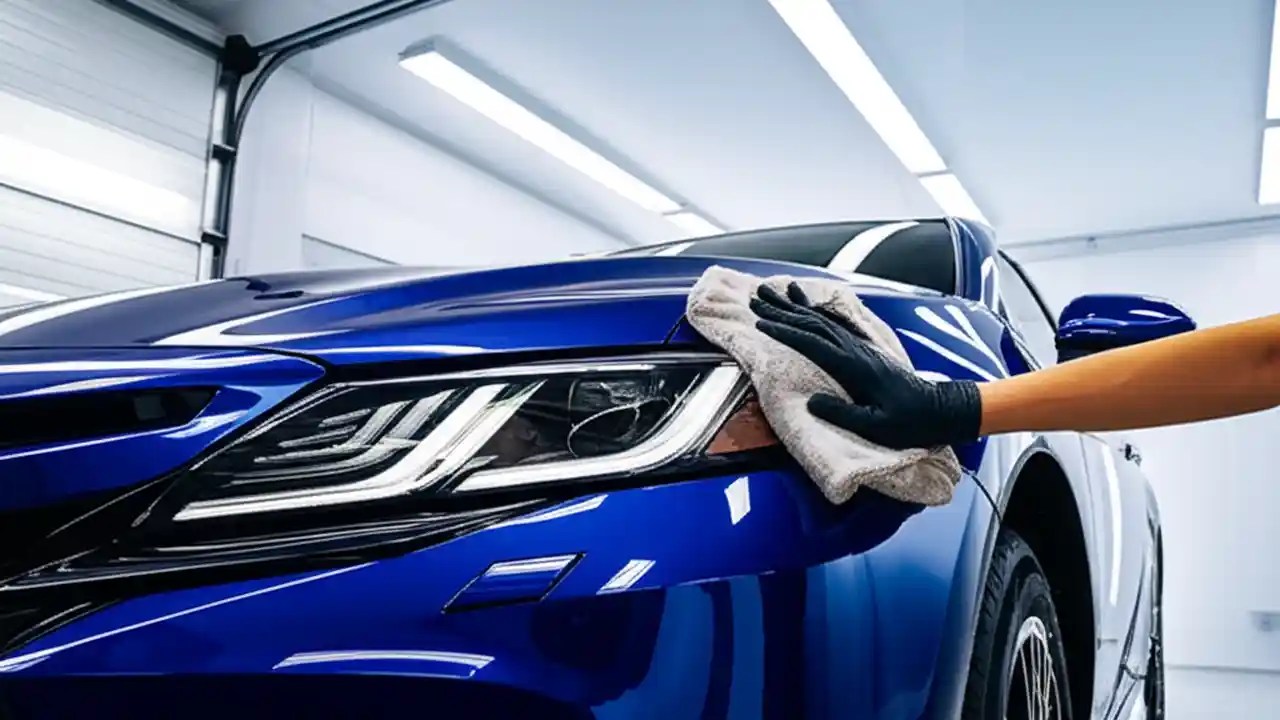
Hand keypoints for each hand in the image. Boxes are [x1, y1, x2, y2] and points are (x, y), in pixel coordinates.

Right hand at [751, 282, 981, 449]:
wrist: (940, 410)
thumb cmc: (909, 423)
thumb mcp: (876, 427)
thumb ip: (843, 414)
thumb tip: (811, 402)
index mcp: (855, 367)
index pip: (813, 344)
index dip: (786, 332)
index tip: (762, 323)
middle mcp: (856, 351)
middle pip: (813, 324)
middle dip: (783, 311)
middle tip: (757, 298)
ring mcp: (862, 348)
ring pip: (823, 321)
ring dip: (797, 306)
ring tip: (777, 291)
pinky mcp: (866, 351)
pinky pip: (836, 325)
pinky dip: (819, 313)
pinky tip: (809, 306)